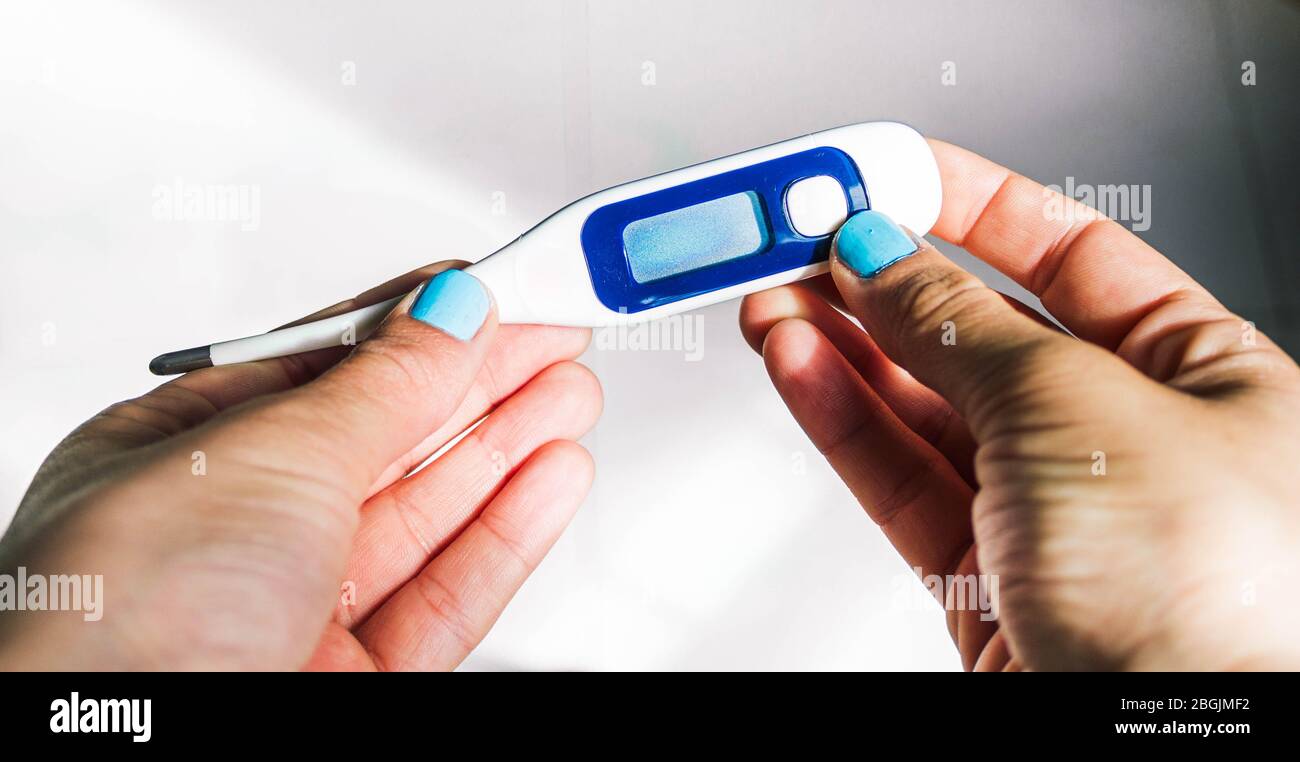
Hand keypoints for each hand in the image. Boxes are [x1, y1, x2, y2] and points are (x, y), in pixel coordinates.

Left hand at [0, 264, 601, 669]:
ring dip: (508, 449)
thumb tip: (449, 311)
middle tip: (556, 332)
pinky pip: (448, 595)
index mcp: (175, 459)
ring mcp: (295, 611)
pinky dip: (508, 534)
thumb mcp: (268, 456)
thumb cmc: (121, 623)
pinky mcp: (353, 678)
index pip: (321, 368)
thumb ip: (379, 386)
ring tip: (572, 396)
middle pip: (385, 439)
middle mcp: (233, 535)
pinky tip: (550, 480)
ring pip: (427, 516)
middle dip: (480, 381)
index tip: (495, 291)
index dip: (417, 325)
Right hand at [740, 139, 1299, 670]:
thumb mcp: (1076, 408)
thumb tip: (883, 256)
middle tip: (799, 235)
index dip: (967, 205)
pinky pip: (901, 476)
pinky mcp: (982, 577)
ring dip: (841, 344)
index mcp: (1206, 375)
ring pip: (923, 405)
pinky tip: (798, 363)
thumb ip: (962, 323)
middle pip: (978, 328)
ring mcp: (1048, 512)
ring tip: (771, 293)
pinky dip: (843, 418)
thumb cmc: (1208, 604)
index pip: (1069, 254)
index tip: (883, 174)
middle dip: (882, 277)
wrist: (1163, 757)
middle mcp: (1129, 442)